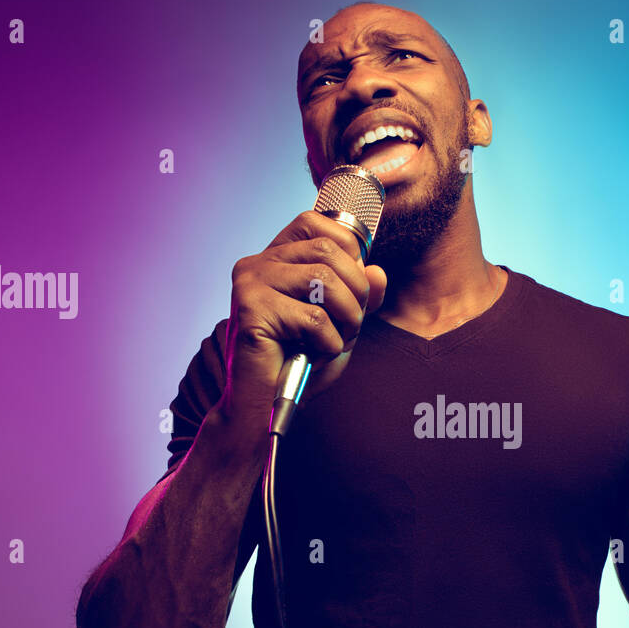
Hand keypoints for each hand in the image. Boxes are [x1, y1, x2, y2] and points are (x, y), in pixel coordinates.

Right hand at [218, 211, 387, 433]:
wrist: (264, 405)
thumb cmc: (299, 362)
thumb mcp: (340, 323)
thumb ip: (360, 295)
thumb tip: (377, 272)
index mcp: (274, 259)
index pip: (314, 222)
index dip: (347, 249)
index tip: (353, 286)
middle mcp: (257, 264)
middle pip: (327, 250)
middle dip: (356, 291)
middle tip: (351, 325)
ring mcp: (250, 284)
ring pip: (324, 280)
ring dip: (346, 318)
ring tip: (335, 342)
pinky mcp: (252, 311)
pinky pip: (314, 318)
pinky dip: (328, 344)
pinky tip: (313, 356)